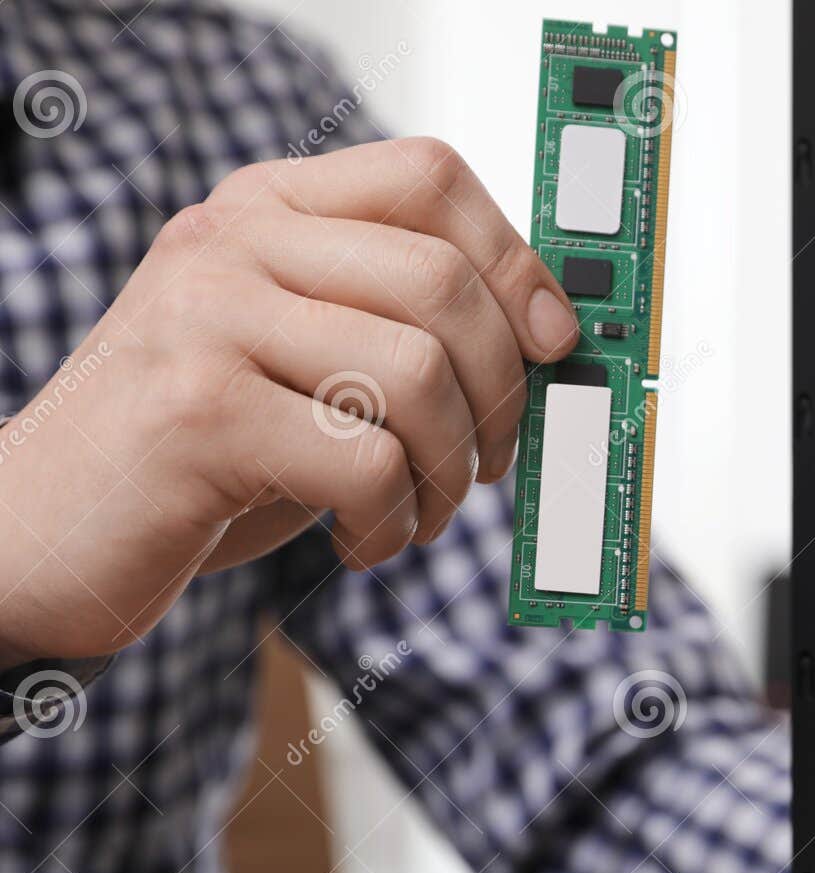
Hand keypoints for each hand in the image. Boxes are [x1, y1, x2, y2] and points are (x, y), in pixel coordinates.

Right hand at [0, 137, 577, 667]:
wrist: (41, 529)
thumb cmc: (204, 452)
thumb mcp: (304, 362)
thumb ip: (397, 325)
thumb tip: (549, 337)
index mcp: (267, 209)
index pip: (429, 178)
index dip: (517, 261)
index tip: (553, 341)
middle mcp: (232, 242)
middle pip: (443, 283)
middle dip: (501, 394)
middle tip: (488, 463)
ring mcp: (206, 318)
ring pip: (417, 374)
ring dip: (453, 472)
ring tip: (422, 514)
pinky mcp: (195, 413)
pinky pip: (367, 462)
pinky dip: (394, 522)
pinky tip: (365, 543)